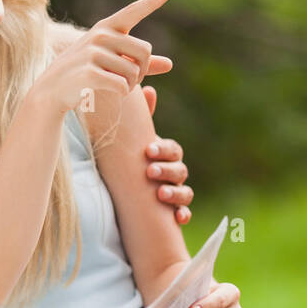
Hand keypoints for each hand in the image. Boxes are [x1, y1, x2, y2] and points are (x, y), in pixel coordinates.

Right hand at [32, 0, 172, 114]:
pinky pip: (122, 85)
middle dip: (143, 69)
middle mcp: (100, 36)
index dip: (150, 3)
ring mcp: (93, 54)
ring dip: (131, 85)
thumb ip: (139, 62)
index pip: (132, 12)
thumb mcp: (111, 62)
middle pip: (144, 51)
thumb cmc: (85, 71)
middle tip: (131, 79)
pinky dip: (122, 92)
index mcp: (106, 28)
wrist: (52, 88)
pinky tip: (111, 92)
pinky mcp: (90, 73)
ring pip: (134, 72)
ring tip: (116, 86)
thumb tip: (170, 65)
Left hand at [140, 93, 192, 224]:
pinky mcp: (170, 213)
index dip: (162, 150)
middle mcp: (173, 173)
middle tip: (150, 172)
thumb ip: (140, 119)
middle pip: (180, 170)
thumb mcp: (130, 141)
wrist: (121, 194)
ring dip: (175, 193)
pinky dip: (183, 215)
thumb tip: (147, 88)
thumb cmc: (129, 161)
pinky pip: (184, 214)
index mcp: (164, 155)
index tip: (147, 151)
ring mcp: (174, 193)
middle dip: (167, 170)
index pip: (172, 149)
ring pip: (185, 192)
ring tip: (160, 195)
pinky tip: (178, 218)